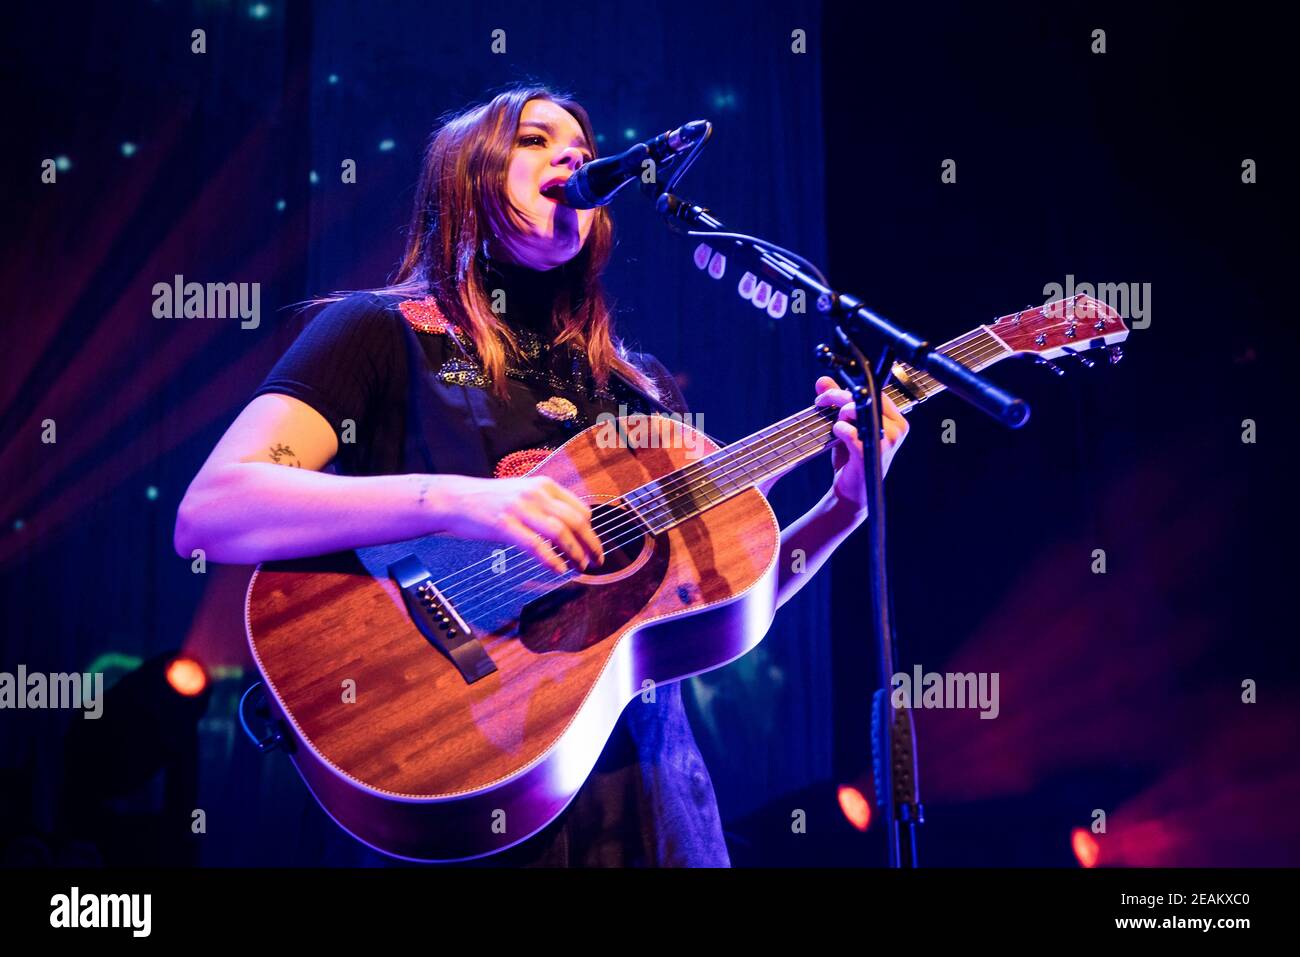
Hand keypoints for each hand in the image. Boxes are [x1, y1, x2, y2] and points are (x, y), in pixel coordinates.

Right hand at [429, 475, 603, 573]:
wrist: (456, 499)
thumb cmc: (489, 500)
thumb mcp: (523, 493)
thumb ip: (545, 504)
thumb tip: (569, 525)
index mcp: (544, 485)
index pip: (579, 509)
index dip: (591, 530)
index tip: (593, 545)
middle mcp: (535, 494)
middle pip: (575, 521)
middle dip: (591, 544)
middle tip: (597, 560)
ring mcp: (520, 509)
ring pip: (560, 533)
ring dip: (575, 553)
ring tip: (580, 567)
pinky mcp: (505, 525)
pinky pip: (536, 545)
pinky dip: (551, 560)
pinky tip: (558, 569)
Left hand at [813, 375, 908, 513]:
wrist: (850, 493)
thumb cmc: (850, 458)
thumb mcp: (845, 426)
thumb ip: (836, 402)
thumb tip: (822, 380)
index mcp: (896, 420)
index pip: (874, 392)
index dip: (850, 388)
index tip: (827, 393)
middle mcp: (897, 428)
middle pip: (865, 397)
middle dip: (837, 396)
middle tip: (820, 402)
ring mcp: (887, 441)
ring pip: (857, 409)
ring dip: (840, 414)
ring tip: (836, 426)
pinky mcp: (870, 452)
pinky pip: (849, 430)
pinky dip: (839, 429)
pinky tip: (837, 435)